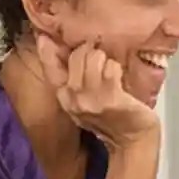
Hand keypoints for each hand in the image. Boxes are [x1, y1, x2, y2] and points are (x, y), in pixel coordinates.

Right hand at [35, 33, 158, 150]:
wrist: (132, 141)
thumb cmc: (113, 118)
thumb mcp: (85, 100)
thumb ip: (74, 79)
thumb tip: (58, 51)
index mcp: (65, 97)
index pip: (50, 67)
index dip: (48, 51)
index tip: (46, 37)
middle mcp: (74, 98)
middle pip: (76, 56)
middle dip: (92, 51)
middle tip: (103, 58)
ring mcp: (91, 99)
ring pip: (93, 58)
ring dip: (106, 59)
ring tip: (112, 69)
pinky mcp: (111, 98)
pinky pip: (111, 69)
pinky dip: (117, 68)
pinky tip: (120, 76)